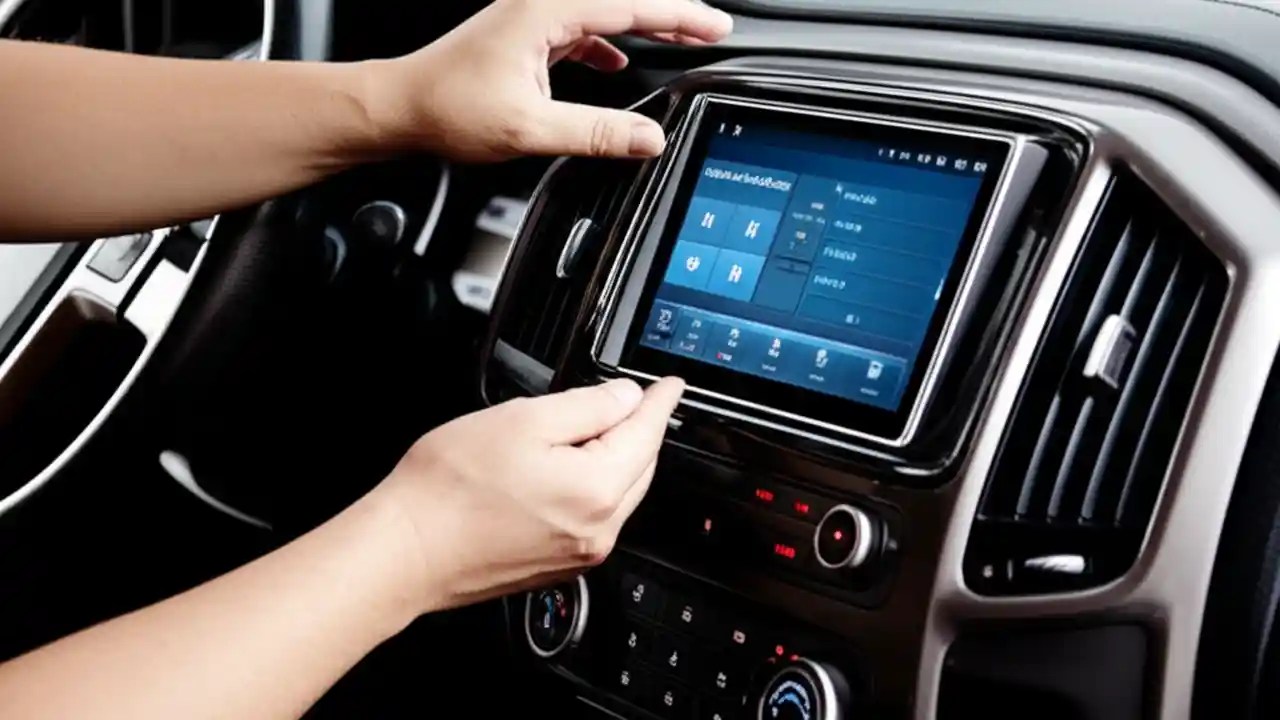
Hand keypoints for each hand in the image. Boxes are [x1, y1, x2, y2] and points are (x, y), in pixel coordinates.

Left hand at [364, 0, 732, 161]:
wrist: (398, 108)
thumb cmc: (446, 108)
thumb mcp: (529, 128)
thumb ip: (595, 132)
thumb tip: (648, 139)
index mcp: (546, 10)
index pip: (630, 6)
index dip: (680, 15)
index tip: (717, 27)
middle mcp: (540, 3)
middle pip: (622, 2)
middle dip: (671, 15)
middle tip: (713, 31)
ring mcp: (532, 17)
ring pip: (604, 14)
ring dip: (642, 26)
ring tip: (679, 42)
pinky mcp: (525, 35)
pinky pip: (581, 29)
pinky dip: (608, 43)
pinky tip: (617, 62)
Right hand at [372, 378, 684, 612]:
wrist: (407, 550)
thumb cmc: (449, 489)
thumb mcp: (523, 420)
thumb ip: (586, 406)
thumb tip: (625, 398)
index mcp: (597, 490)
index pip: (646, 434)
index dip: (659, 402)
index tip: (671, 387)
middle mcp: (598, 530)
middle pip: (640, 467)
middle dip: (639, 430)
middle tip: (632, 399)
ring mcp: (579, 554)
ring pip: (618, 494)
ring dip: (616, 459)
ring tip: (592, 430)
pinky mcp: (557, 566)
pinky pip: (594, 517)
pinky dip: (593, 488)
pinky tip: (567, 469)